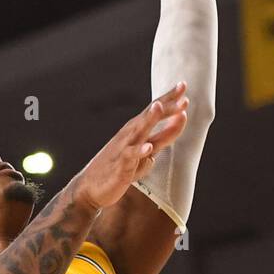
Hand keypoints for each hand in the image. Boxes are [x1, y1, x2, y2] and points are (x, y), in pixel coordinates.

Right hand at [71, 85, 188, 212]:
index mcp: (137, 129)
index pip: (154, 110)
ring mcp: (124, 148)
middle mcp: (130, 134)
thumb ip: (163, 138)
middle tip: (181, 89)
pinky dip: (139, 152)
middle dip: (165, 103)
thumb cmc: (119, 167)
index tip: (183, 85)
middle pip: (150, 115)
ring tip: (159, 107)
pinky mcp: (121, 165)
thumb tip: (178, 125)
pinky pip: (130, 157)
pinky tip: (148, 148)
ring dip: (149, 119)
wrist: (90, 188)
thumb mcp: (146, 150)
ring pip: (140, 131)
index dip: (169, 98)